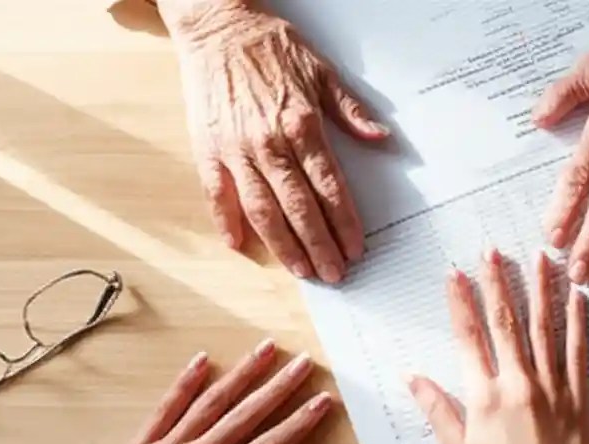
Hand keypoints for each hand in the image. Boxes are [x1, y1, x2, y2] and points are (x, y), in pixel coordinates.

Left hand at [19, 340, 330, 443]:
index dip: (298, 424)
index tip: (322, 402)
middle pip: (243, 416)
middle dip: (278, 387)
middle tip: (304, 363)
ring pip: (210, 403)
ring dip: (240, 373)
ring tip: (265, 349)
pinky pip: (166, 407)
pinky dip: (185, 382)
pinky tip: (201, 360)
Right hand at [160, 0, 388, 282]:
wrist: (217, 25)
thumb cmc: (271, 46)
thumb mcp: (322, 70)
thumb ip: (351, 109)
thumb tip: (381, 138)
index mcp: (301, 124)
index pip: (330, 186)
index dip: (344, 222)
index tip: (355, 248)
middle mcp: (269, 142)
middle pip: (299, 207)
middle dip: (319, 245)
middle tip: (334, 274)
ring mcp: (235, 149)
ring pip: (262, 208)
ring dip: (283, 244)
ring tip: (301, 270)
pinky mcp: (207, 149)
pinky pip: (217, 194)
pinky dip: (227, 222)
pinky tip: (240, 246)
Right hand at [407, 249, 588, 443]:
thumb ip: (437, 410)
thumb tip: (413, 378)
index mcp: (485, 396)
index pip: (469, 336)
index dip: (460, 302)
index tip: (454, 274)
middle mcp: (518, 383)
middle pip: (505, 322)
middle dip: (496, 282)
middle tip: (492, 250)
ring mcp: (552, 388)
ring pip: (543, 327)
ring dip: (538, 289)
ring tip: (537, 256)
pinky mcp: (578, 398)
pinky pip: (577, 351)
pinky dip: (577, 321)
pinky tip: (576, 296)